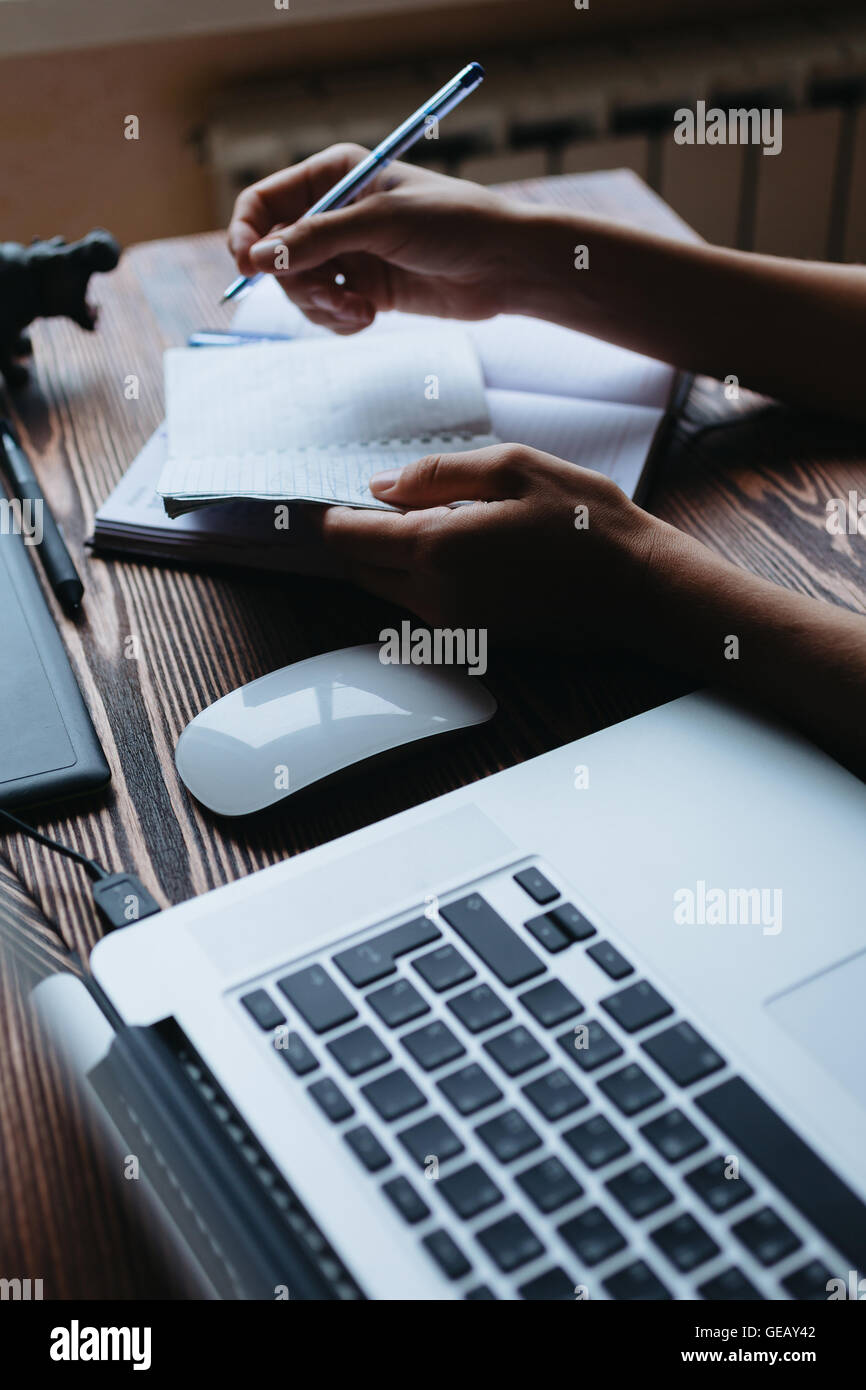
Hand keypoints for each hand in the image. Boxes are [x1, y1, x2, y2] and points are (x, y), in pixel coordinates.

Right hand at [227, 144, 536, 333]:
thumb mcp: (380, 224)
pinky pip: (326, 312)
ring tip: (360, 311)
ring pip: (299, 289)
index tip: (250, 266)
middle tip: (333, 296)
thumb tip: (258, 259)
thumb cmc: (454, 224)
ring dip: (321, 307)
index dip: (247, 234)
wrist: (505, 266)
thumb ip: (317, 240)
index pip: (262, 202)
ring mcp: (349, 254)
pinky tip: (369, 317)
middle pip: (275, 254)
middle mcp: (334, 213)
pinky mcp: (364, 289)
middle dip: (297, 282)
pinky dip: (340, 321)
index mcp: (334, 175)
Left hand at [316, 446, 666, 640]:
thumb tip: (381, 485)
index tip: (334, 491)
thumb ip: (437, 475)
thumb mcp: (512, 467)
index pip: (349, 537)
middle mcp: (435, 596)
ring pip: (388, 590)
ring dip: (387, 557)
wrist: (639, 589)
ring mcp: (454, 624)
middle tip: (378, 500)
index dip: (332, 512)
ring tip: (423, 517)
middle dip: (356, 535)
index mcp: (437, 548)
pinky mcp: (474, 638)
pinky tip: (455, 547)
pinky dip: (417, 577)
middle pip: (359, 569)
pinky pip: (422, 606)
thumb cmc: (585, 520)